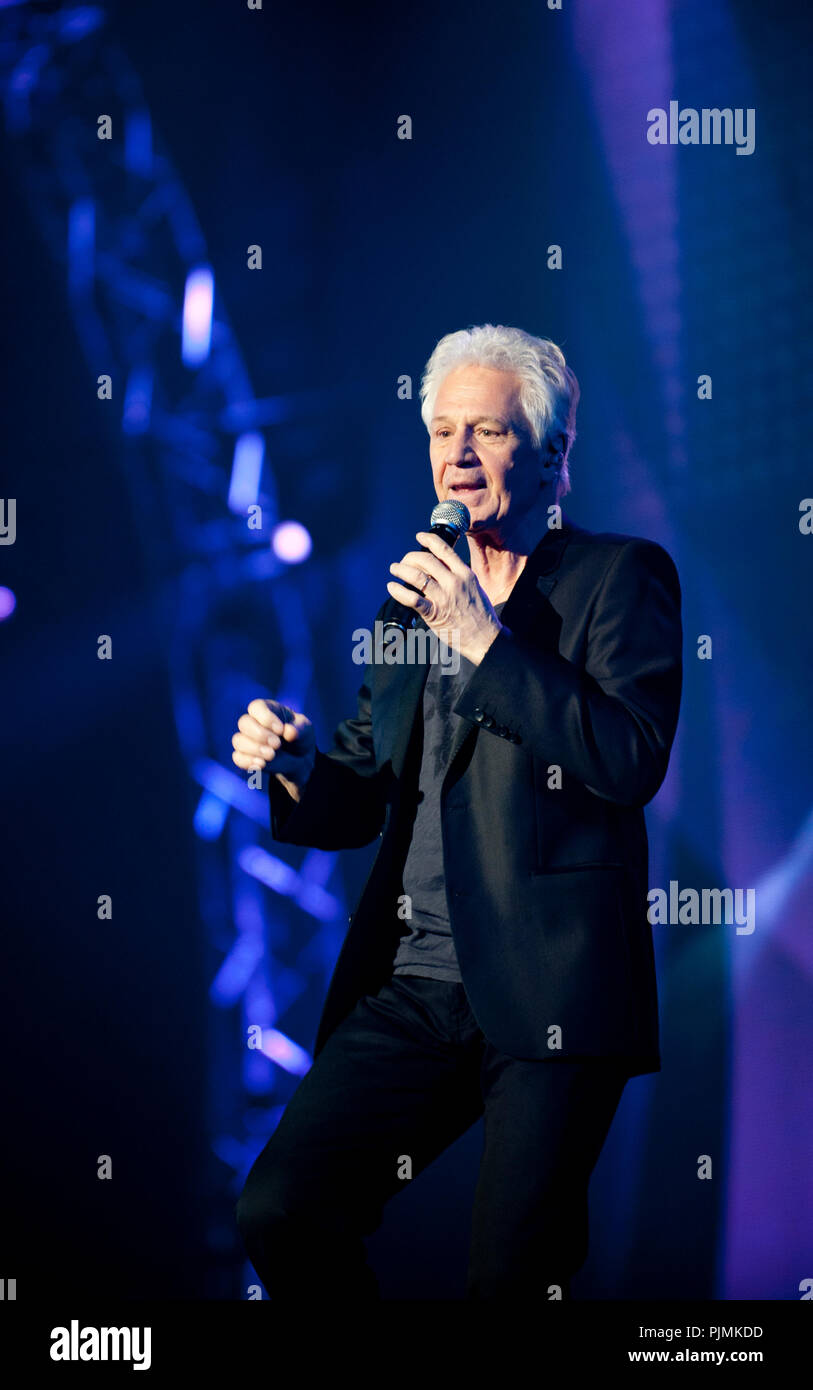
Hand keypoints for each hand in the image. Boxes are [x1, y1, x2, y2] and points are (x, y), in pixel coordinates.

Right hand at [232, 698, 315, 801]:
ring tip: (272, 755)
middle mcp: (254, 723)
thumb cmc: (301, 738)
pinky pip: (238, 758)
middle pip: (244, 723)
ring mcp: (248, 740)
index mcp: (268, 710)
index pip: (256, 707)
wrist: (301, 760)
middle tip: (277, 744)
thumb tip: (289, 732)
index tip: (281, 730)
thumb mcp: (306, 730)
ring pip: (238, 741)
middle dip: (260, 735)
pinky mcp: (246, 757)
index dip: (266, 718)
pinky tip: (261, 765)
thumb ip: (299, 729)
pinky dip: (248, 762)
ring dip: (254, 749)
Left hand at [386, 530, 502, 664]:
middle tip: (403, 562)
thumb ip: (459, 576)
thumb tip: (441, 569)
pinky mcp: (434, 613)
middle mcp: (454, 582)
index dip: (428, 539)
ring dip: (401, 570)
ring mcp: (444, 597)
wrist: (485, 638)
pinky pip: (412, 599)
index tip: (419, 536)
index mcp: (464, 573)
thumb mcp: (475, 587)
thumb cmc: (481, 615)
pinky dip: (398, 591)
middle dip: (410, 557)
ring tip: (394, 569)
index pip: (444, 549)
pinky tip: (392, 587)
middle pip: (426, 560)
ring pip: (416, 576)